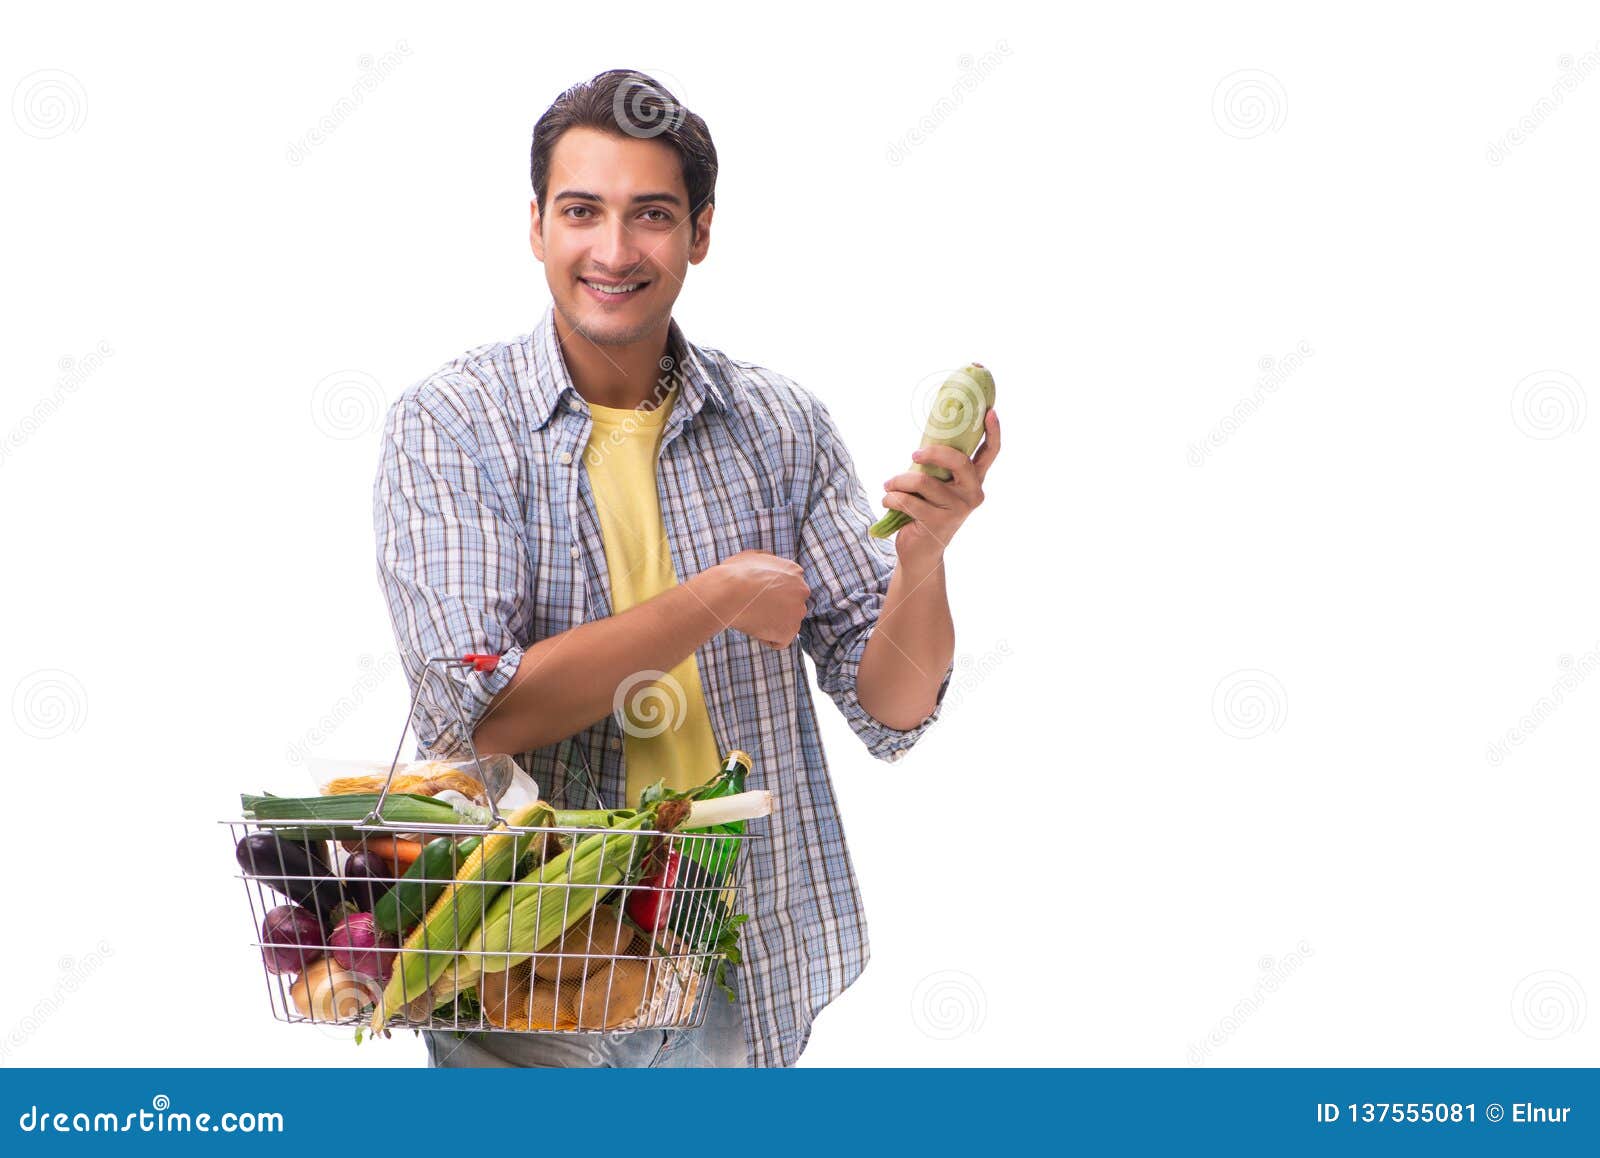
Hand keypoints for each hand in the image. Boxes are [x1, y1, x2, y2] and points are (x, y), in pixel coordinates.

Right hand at [708, 549, 810, 648]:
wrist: (727, 594)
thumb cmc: (734, 575)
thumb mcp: (752, 556)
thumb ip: (768, 560)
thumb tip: (770, 562)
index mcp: (795, 571)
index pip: (791, 588)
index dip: (774, 595)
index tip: (760, 597)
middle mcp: (802, 590)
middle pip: (793, 606)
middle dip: (777, 609)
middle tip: (756, 608)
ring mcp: (798, 611)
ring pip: (788, 623)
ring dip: (772, 624)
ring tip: (753, 616)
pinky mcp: (790, 631)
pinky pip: (780, 640)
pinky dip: (767, 639)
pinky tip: (754, 627)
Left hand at [881, 408, 1000, 567]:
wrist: (920, 552)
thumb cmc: (925, 511)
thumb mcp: (936, 485)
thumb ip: (938, 467)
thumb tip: (924, 441)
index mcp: (974, 480)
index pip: (990, 453)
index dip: (993, 431)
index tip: (989, 411)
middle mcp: (972, 494)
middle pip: (958, 461)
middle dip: (932, 452)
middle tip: (914, 453)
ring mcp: (958, 510)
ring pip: (923, 481)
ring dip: (897, 481)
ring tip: (889, 485)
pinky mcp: (938, 523)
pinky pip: (908, 500)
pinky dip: (891, 497)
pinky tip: (888, 501)